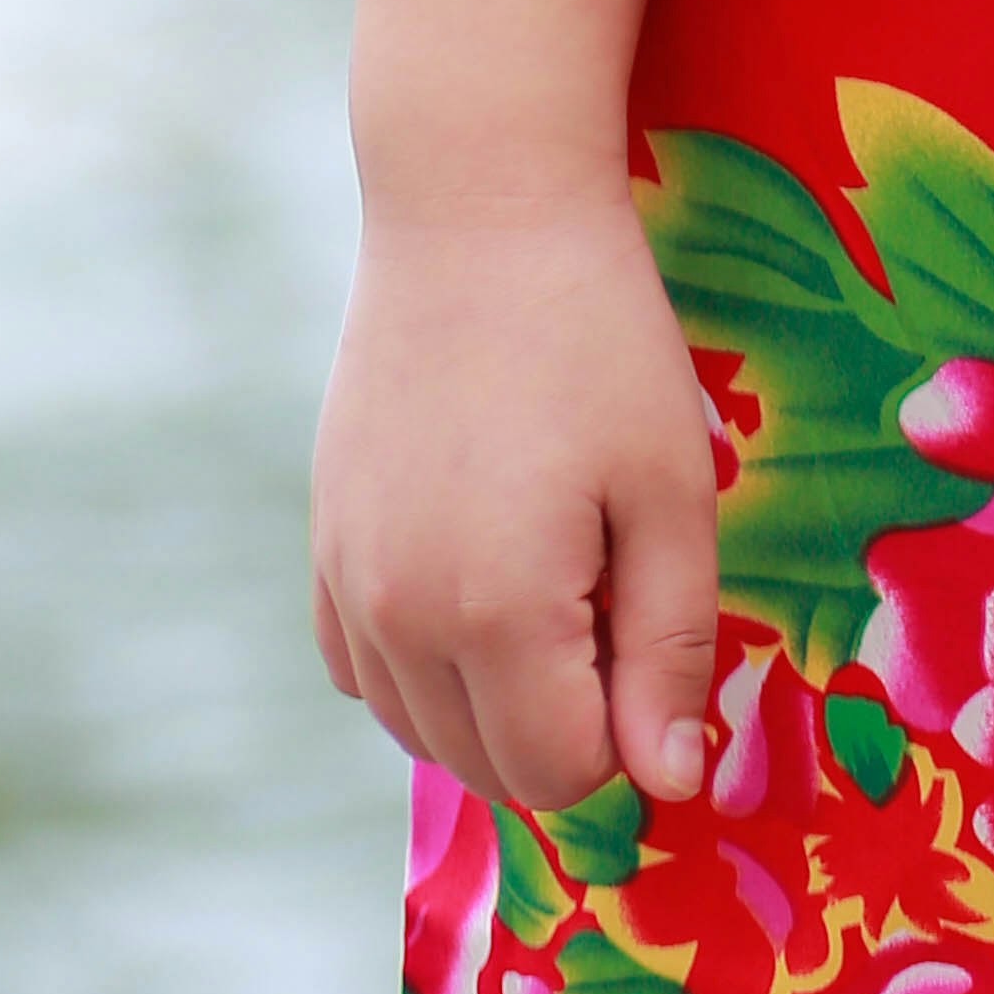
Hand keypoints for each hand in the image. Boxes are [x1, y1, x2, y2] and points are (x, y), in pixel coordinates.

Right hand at [315, 193, 721, 815]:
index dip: (627, 724)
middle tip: (609, 579)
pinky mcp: (322, 545)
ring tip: (551, 564)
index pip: (563, 775)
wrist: (477, 209)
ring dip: (493, 698)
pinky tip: (476, 573)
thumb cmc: (599, 339)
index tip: (648, 614)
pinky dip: (424, 663)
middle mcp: (397, 619)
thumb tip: (669, 784)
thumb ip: (670, 650)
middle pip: (489, 767)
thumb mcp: (669, 488)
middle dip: (566, 717)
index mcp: (492, 614)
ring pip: (421, 731)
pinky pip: (366, 672)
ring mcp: (346, 584)